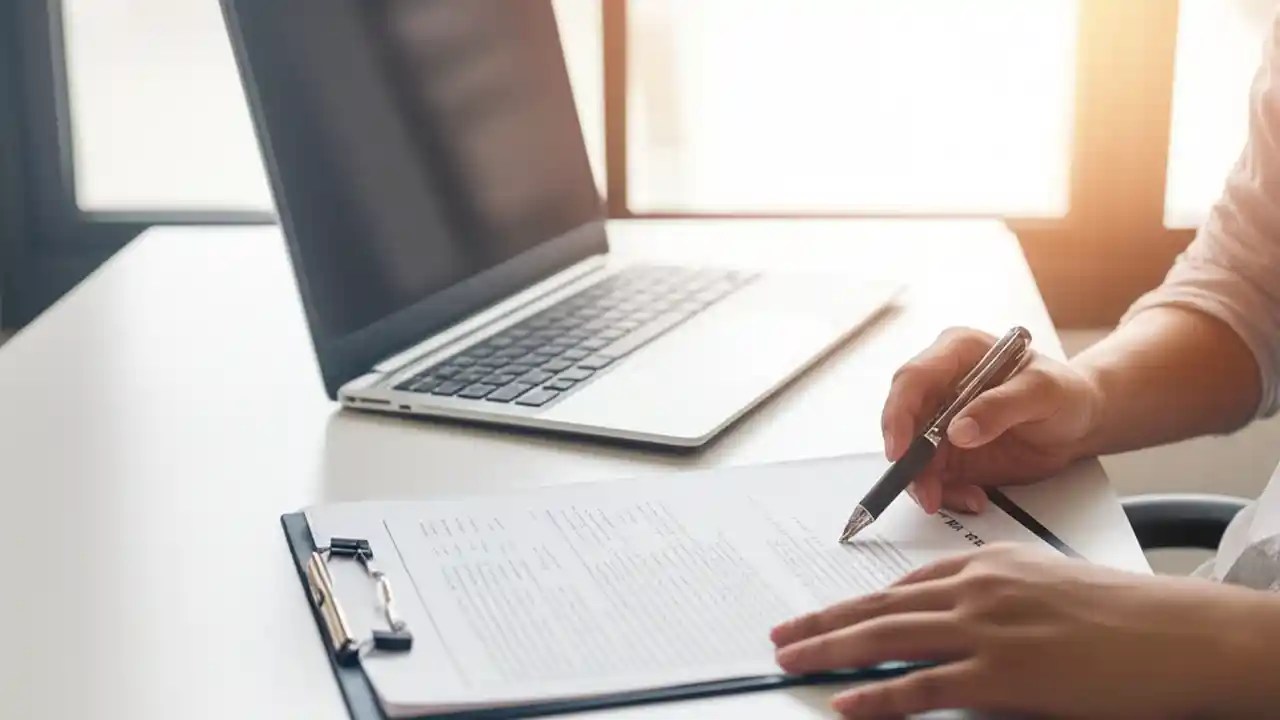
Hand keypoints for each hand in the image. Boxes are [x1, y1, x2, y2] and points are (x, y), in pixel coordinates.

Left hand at [771, 545, 1279, 717]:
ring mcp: (984, 630)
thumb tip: (955, 618)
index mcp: (987, 565)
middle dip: (822, 622)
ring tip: (789, 661)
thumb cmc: (1121, 614)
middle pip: (878, 607)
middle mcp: (975, 590)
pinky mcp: (999, 674)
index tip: (824, 615)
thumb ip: (995, 594)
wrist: (1176, 633)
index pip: (902, 587)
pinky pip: (921, 686)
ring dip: (828, 650)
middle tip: (781, 636)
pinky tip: (844, 700)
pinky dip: (876, 695)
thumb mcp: (1046, 583)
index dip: (855, 604)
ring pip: (885, 638)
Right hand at [881, 327, 1103, 514]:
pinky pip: (932, 476)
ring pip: (913, 454)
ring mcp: (941, 419)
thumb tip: (957, 430)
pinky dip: (947, 492)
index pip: (912, 378)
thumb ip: (1001, 407)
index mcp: (957, 352)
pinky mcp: (948, 450)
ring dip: (928, 483)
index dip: (898, 413)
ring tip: (965, 498)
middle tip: (926, 491)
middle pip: (904, 421)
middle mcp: (941, 384)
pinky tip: (975, 497)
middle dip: (910, 460)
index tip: (900, 449)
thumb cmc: (1065, 393)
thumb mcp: (1043, 392)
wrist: (1078, 422)